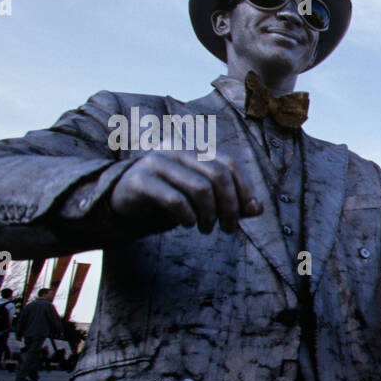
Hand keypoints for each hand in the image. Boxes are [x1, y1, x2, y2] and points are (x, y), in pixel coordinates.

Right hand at [110, 149, 262, 233]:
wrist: (123, 200)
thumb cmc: (169, 198)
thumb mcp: (202, 200)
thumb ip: (229, 201)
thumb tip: (257, 209)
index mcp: (193, 151)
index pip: (229, 163)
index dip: (245, 188)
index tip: (249, 212)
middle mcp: (176, 151)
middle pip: (218, 175)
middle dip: (230, 207)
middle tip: (229, 229)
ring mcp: (157, 163)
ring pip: (199, 188)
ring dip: (209, 215)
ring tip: (207, 229)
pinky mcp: (140, 180)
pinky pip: (175, 199)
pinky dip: (187, 216)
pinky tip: (187, 224)